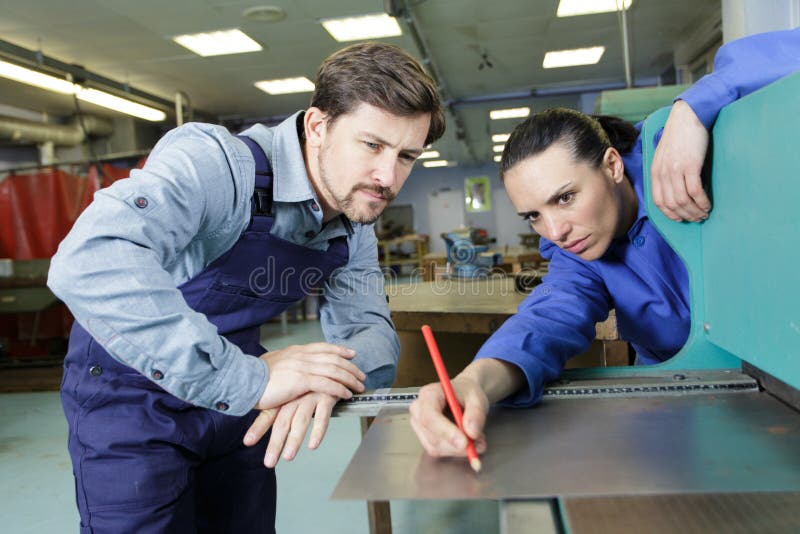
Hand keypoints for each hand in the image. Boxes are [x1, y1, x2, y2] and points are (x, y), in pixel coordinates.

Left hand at [244, 392, 336, 467]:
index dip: (258, 428)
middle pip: (282, 423)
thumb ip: (282, 408)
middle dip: (275, 443)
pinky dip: (317, 431)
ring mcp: (310, 397)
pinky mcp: (326, 398)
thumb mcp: (295, 394)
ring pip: (300, 422)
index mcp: (285, 398)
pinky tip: (313, 445)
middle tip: (269, 462)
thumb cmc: (313, 385)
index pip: (268, 414)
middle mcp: (295, 398)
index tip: (247, 442)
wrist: (334, 370)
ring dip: (294, 440)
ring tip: (288, 457)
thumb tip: (270, 425)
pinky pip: (322, 417)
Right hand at [255, 343, 364, 409]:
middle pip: (333, 359)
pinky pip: (327, 384)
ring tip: (359, 386)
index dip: (339, 350)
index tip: (351, 354)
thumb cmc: (254, 376)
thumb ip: (287, 365)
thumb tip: (291, 369)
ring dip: (349, 379)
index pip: (323, 347)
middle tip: (361, 374)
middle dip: (350, 367)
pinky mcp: (301, 380)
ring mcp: (302, 367)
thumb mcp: (274, 364)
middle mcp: (301, 355)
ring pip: (334, 371)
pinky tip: (346, 394)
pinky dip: (339, 389)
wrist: (243, 379)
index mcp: (295, 351)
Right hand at [408, 376, 488, 457]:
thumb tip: (472, 432)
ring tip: (477, 438)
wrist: (463, 396)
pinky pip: (439, 452)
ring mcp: (419, 426)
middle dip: (456, 445)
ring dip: (459, 449)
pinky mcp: (425, 438)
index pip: (429, 416)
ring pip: (436, 447)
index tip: (464, 442)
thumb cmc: (466, 393)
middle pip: (432, 436)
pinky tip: (468, 441)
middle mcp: (419, 410)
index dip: (445, 431)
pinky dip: (457, 451)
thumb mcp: (477, 397)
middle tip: (479, 442)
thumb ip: (476, 413)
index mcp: (428, 394)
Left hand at [651, 99, 710, 221]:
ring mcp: (675, 170)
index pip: (658, 201)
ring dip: (695, 211)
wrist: (687, 117)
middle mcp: (663, 173)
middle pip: (672, 204)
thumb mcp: (664, 155)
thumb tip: (673, 190)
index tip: (680, 219)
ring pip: (683, 200)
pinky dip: (702, 202)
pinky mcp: (690, 166)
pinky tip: (708, 204)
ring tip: (704, 213)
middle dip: (685, 215)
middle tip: (697, 218)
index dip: (670, 213)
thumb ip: (665, 172)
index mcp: (655, 172)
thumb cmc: (679, 136)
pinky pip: (695, 191)